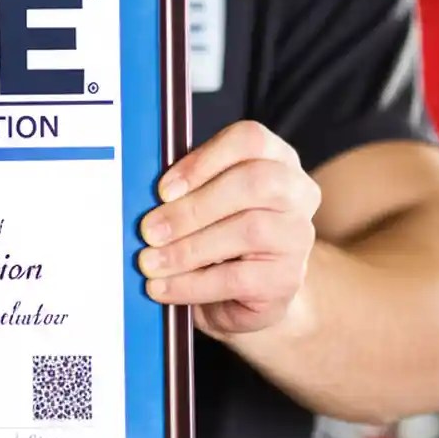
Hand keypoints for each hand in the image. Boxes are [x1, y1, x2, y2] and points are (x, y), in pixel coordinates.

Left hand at [137, 121, 320, 336]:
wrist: (242, 297)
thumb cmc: (217, 240)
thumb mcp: (201, 207)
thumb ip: (183, 191)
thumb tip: (141, 196)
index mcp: (275, 160)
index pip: (250, 140)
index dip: (203, 160)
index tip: (163, 189)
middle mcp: (296, 193)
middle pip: (254, 183)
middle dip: (193, 207)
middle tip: (149, 230)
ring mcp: (297, 236)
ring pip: (248, 230)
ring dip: (188, 248)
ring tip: (150, 262)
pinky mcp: (287, 279)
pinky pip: (237, 278)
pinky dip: (191, 284)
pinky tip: (163, 288)